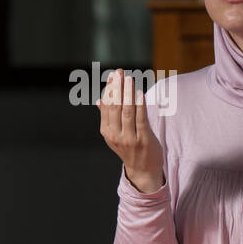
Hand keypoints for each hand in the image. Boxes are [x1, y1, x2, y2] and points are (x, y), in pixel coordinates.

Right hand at [97, 68, 163, 192]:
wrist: (143, 171)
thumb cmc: (131, 149)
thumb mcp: (115, 135)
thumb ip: (109, 117)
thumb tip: (99, 100)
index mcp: (107, 132)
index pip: (106, 106)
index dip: (109, 90)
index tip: (113, 75)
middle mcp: (115, 135)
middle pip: (115, 106)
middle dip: (117, 87)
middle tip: (120, 72)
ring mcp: (129, 138)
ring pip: (127, 111)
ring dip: (128, 93)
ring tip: (129, 78)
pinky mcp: (143, 139)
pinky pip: (140, 119)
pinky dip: (139, 105)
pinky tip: (139, 93)